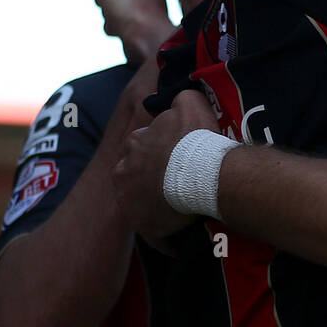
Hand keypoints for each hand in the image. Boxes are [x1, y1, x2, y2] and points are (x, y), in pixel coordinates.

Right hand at [77, 0, 172, 65]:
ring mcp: (142, 3)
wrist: (147, 39)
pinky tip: (122, 28)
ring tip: (119, 17)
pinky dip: (114, 25)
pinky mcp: (138, 21)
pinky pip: (115, 19)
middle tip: (112, 2)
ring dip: (106, 13)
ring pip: (108, 4)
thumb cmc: (129, 5)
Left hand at [111, 88, 221, 239]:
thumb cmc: (196, 140)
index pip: (139, 145)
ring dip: (152, 203)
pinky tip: (178, 228)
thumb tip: (176, 96)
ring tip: (175, 206)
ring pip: (138, 202)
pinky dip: (162, 230)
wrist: (203, 174)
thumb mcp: (190, 103)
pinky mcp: (140, 224)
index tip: (173, 155)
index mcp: (133, 144)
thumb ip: (179, 97)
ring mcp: (129, 200)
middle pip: (133, 175)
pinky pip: (151, 229)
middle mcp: (123, 171)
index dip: (157, 150)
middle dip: (148, 177)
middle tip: (173, 181)